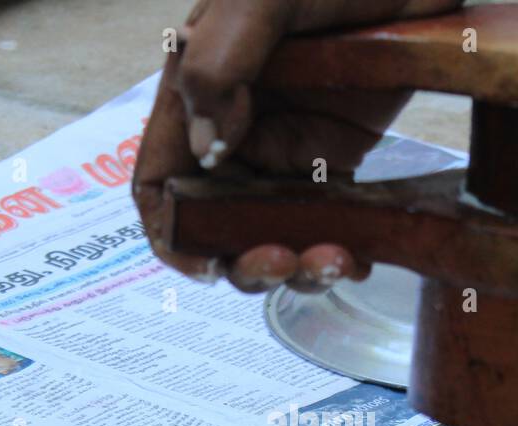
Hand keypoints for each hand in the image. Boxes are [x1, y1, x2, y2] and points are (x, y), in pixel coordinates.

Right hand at [134, 0, 461, 292]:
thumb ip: (221, 64)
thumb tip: (207, 150)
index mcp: (196, 92)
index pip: (158, 180)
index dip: (168, 232)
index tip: (204, 265)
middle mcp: (233, 131)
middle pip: (215, 227)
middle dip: (244, 261)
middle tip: (286, 260)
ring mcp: (284, 151)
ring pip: (271, 236)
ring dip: (297, 269)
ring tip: (337, 261)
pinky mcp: (335, 162)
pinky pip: (324, 227)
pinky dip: (339, 254)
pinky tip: (359, 257)